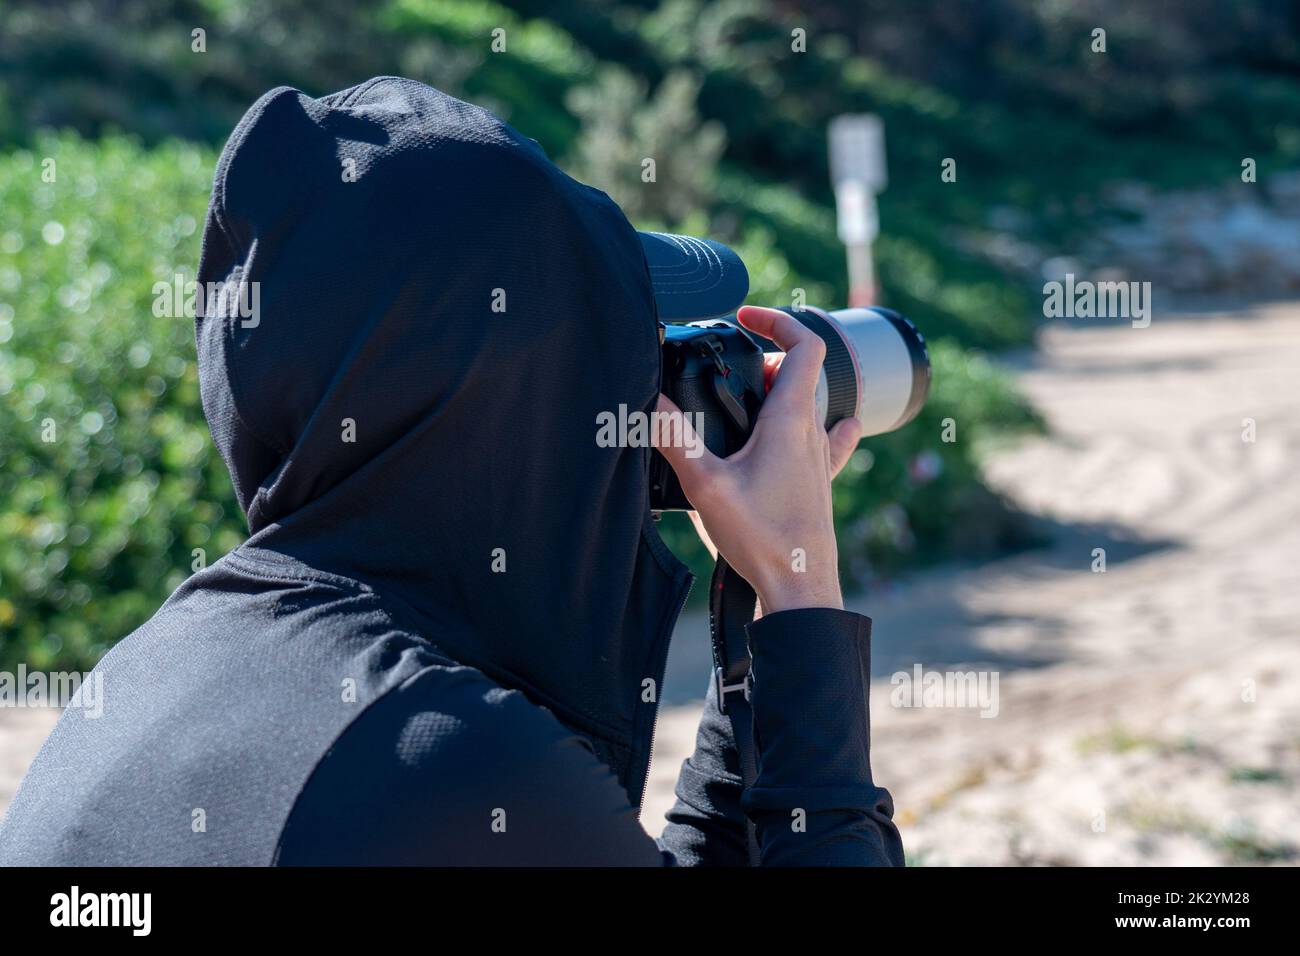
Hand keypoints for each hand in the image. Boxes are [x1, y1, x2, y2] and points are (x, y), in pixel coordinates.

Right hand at [656, 305, 861, 612]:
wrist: (799, 587)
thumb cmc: (762, 537)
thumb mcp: (705, 485)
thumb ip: (674, 439)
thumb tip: (648, 403)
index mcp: (791, 419)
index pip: (803, 346)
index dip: (777, 320)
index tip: (745, 317)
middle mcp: (813, 431)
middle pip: (803, 372)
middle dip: (768, 357)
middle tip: (733, 366)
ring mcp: (820, 458)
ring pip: (812, 404)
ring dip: (785, 390)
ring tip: (751, 398)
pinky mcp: (820, 484)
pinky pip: (827, 441)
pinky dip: (818, 425)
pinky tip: (808, 434)